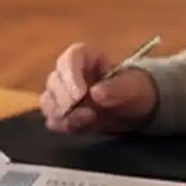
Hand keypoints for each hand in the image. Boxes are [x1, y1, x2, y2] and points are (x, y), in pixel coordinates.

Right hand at [39, 42, 158, 133]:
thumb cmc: (135, 90)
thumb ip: (117, 89)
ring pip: (48, 100)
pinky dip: (61, 124)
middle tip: (86, 112)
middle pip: (54, 80)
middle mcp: (70, 73)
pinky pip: (52, 119)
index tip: (80, 94)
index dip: (71, 75)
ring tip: (86, 120)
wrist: (137, 110)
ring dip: (61, 113)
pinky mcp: (63, 114)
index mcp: (86, 57)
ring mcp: (64, 94)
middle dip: (66, 99)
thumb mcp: (133, 88)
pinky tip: (77, 127)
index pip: (70, 58)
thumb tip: (96, 93)